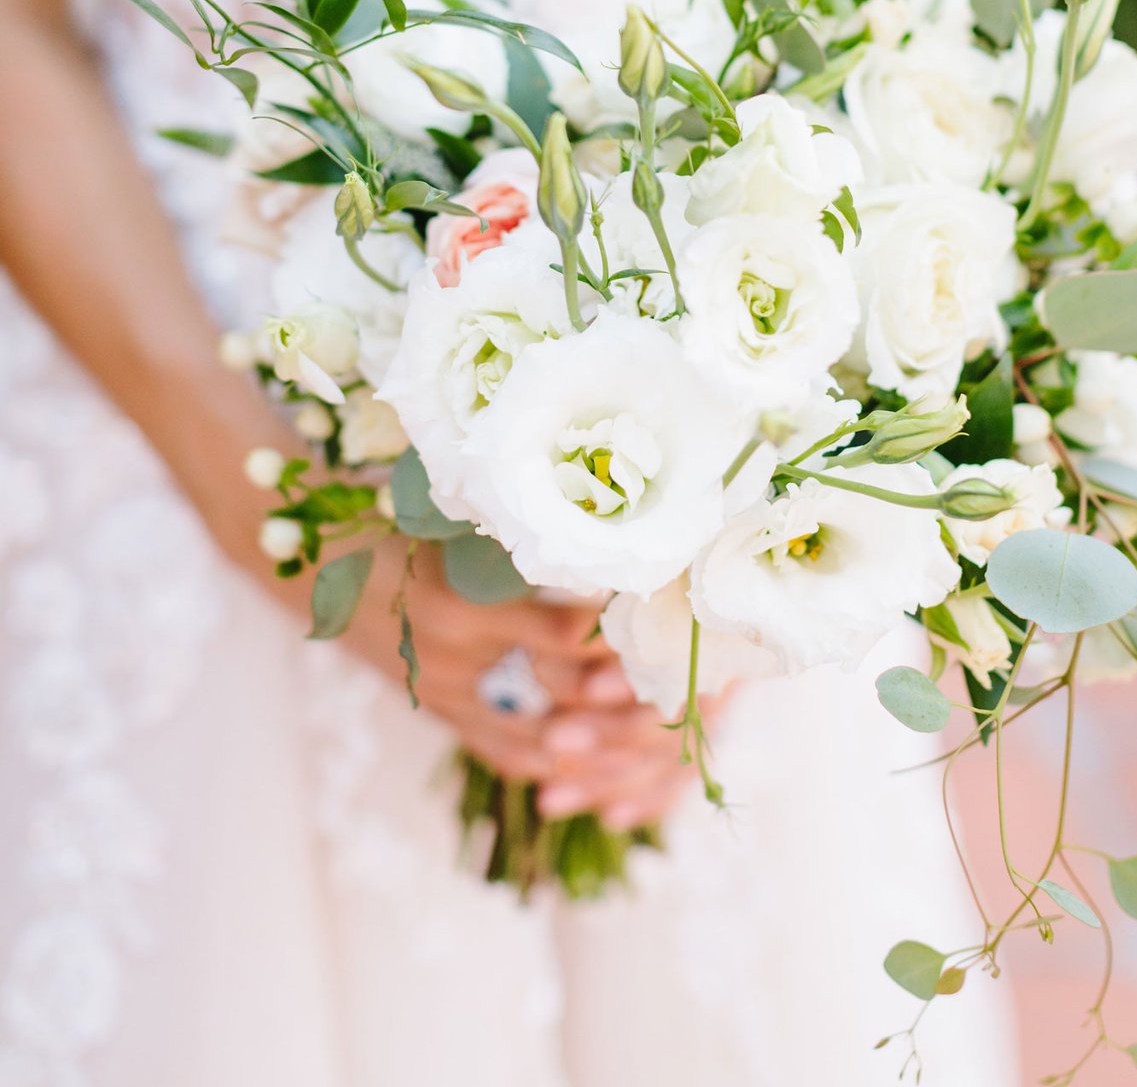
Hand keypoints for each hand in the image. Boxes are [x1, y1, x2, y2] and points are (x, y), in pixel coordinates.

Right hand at [368, 548, 705, 829]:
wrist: (316, 560)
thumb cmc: (398, 516)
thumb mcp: (460, 517)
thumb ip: (526, 530)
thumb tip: (612, 530)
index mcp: (462, 595)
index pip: (567, 632)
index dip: (622, 632)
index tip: (668, 618)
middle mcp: (453, 652)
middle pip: (564, 689)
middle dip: (628, 689)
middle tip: (684, 676)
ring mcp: (443, 690)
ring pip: (540, 737)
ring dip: (599, 737)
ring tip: (655, 725)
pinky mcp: (439, 708)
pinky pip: (503, 748)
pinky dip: (552, 756)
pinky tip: (592, 751)